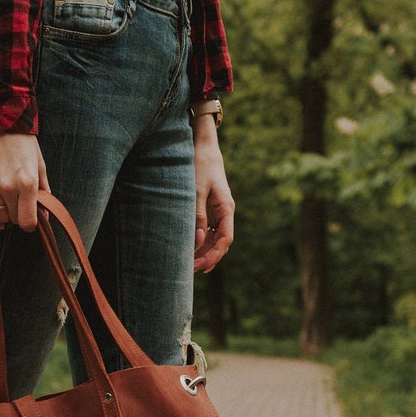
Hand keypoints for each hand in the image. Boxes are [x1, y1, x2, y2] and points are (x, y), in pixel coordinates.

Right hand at [0, 133, 49, 231]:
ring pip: (1, 218)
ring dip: (6, 215)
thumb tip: (45, 217)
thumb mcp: (40, 166)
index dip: (31, 224)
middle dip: (20, 215)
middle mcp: (9, 188)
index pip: (28, 222)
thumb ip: (44, 193)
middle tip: (21, 204)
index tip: (32, 219)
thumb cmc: (23, 144)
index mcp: (28, 183)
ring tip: (9, 204)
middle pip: (15, 219)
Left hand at [192, 119, 233, 272]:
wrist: (202, 147)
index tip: (202, 266)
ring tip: (189, 264)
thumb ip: (197, 216)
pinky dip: (200, 241)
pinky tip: (190, 250)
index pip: (225, 239)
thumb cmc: (200, 166)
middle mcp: (224, 212)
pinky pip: (207, 230)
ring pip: (214, 238)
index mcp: (226, 208)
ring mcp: (217, 211)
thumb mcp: (197, 190)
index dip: (215, 255)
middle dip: (208, 257)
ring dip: (203, 251)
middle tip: (191, 269)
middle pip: (220, 242)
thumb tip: (199, 241)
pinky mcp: (208, 209)